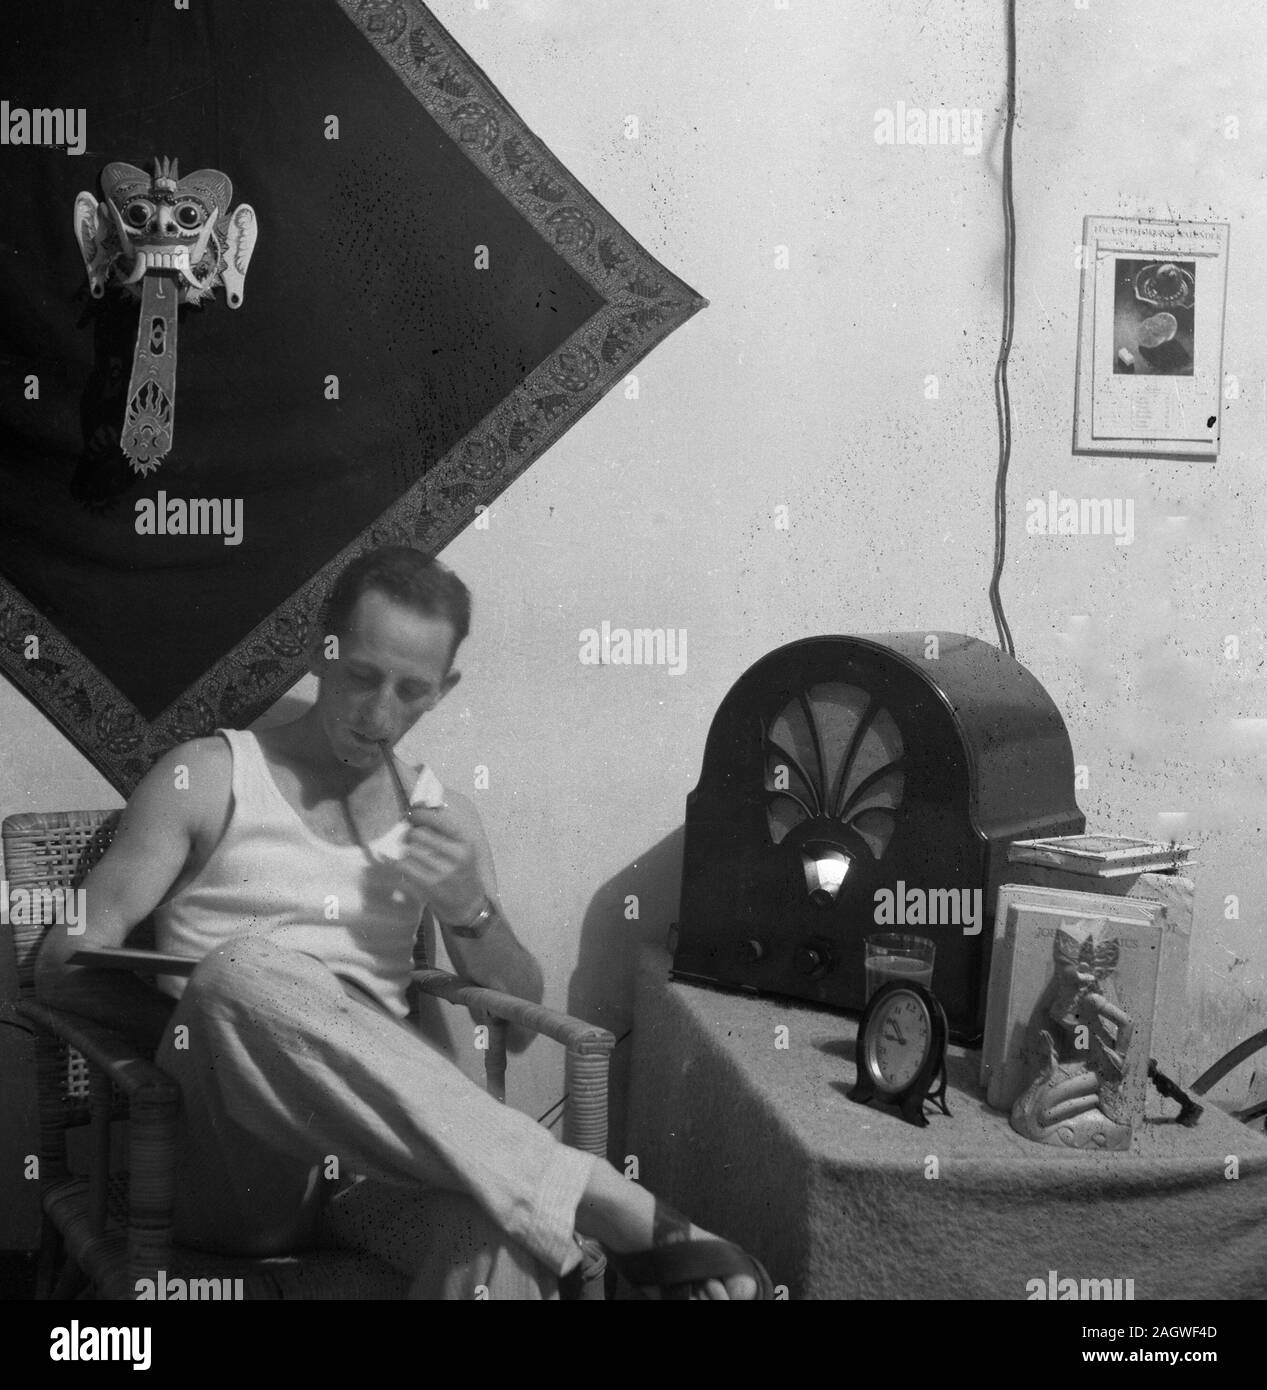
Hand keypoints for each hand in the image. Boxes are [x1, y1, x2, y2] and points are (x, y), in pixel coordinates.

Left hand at [398, 807, 487, 925]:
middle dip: (409, 835)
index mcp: (465, 844)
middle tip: (407, 838)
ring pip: (408, 851)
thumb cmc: (463, 875)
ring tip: (409, 856)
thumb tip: (418, 815)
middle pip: (418, 834)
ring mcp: (442, 872)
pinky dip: (400, 865)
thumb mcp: (463, 852)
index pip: (439, 821)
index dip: (421, 814)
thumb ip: (445, 835)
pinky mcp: (429, 886)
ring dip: (405, 852)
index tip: (411, 813)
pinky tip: (403, 866)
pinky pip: (404, 868)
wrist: (469, 907)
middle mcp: (455, 856)